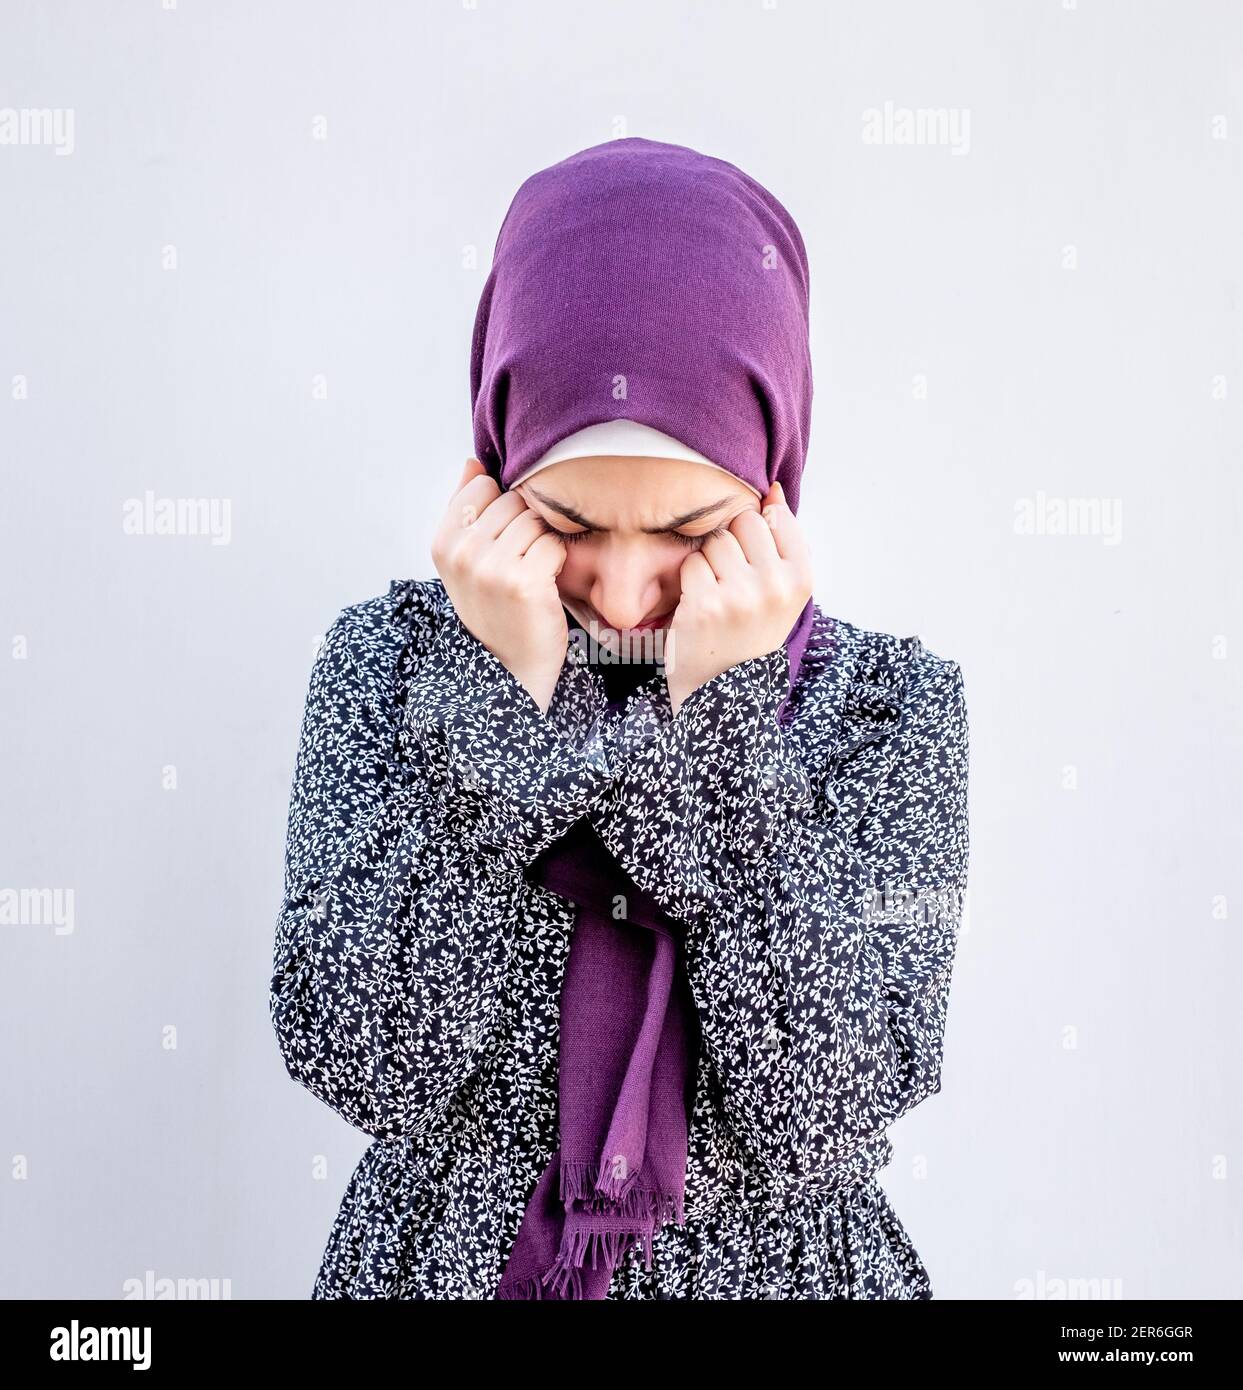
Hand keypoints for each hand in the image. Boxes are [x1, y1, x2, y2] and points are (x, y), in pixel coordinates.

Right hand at [430, 458, 569, 713]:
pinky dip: (556, 564)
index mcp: (442, 542)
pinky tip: (544, 586)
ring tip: (531, 575)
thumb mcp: (467, 559)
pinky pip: (554, 544)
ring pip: (535, 520)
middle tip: (519, 564)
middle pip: (513, 501)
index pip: (483, 486)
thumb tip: (474, 462)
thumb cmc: (494, 609)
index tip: (500, 542)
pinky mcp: (523, 582)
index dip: (501, 510)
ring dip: (542, 545)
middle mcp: (461, 552)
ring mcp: (490, 567)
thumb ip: (467, 508)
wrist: (509, 667)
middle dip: (525, 528)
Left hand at [664, 481, 812, 716]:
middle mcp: (775, 585)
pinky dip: (690, 581)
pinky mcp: (704, 604)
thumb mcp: (783, 592)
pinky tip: (700, 605)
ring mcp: (740, 595)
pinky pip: (691, 563)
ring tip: (717, 594)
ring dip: (709, 563)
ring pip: (715, 541)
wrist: (725, 693)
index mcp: (802, 578)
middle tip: (732, 581)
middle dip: (732, 545)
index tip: (755, 563)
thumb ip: (782, 541)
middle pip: (743, 522)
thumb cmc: (753, 635)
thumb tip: (772, 491)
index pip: (776, 517)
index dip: (758, 534)